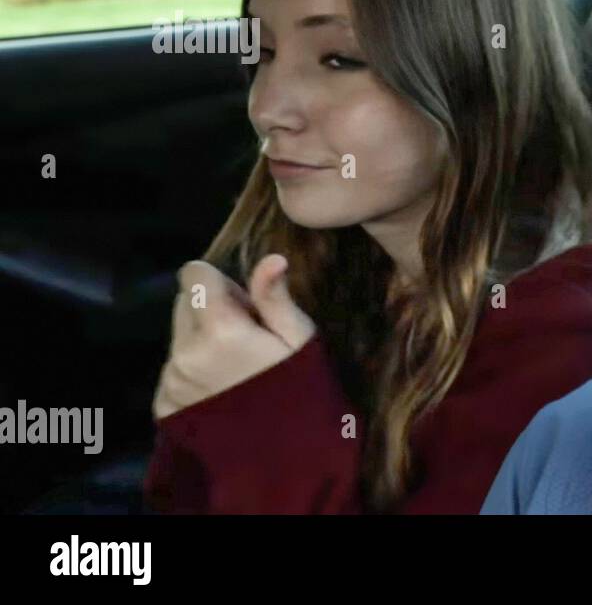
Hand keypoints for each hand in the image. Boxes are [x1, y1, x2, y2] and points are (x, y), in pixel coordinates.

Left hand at [153, 254, 316, 420]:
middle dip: (209, 309)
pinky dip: (192, 372)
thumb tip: (272, 258)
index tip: (242, 303)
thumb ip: (275, 299)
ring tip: (234, 370)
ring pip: (178, 338)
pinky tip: (221, 391)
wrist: (283, 460)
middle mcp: (186, 352)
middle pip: (182, 303)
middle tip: (244, 336)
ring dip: (200, 341)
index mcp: (221, 330)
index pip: (192, 275)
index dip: (218, 281)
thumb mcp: (300, 341)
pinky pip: (172, 370)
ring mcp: (171, 381)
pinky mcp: (163, 404)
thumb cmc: (301, 393)